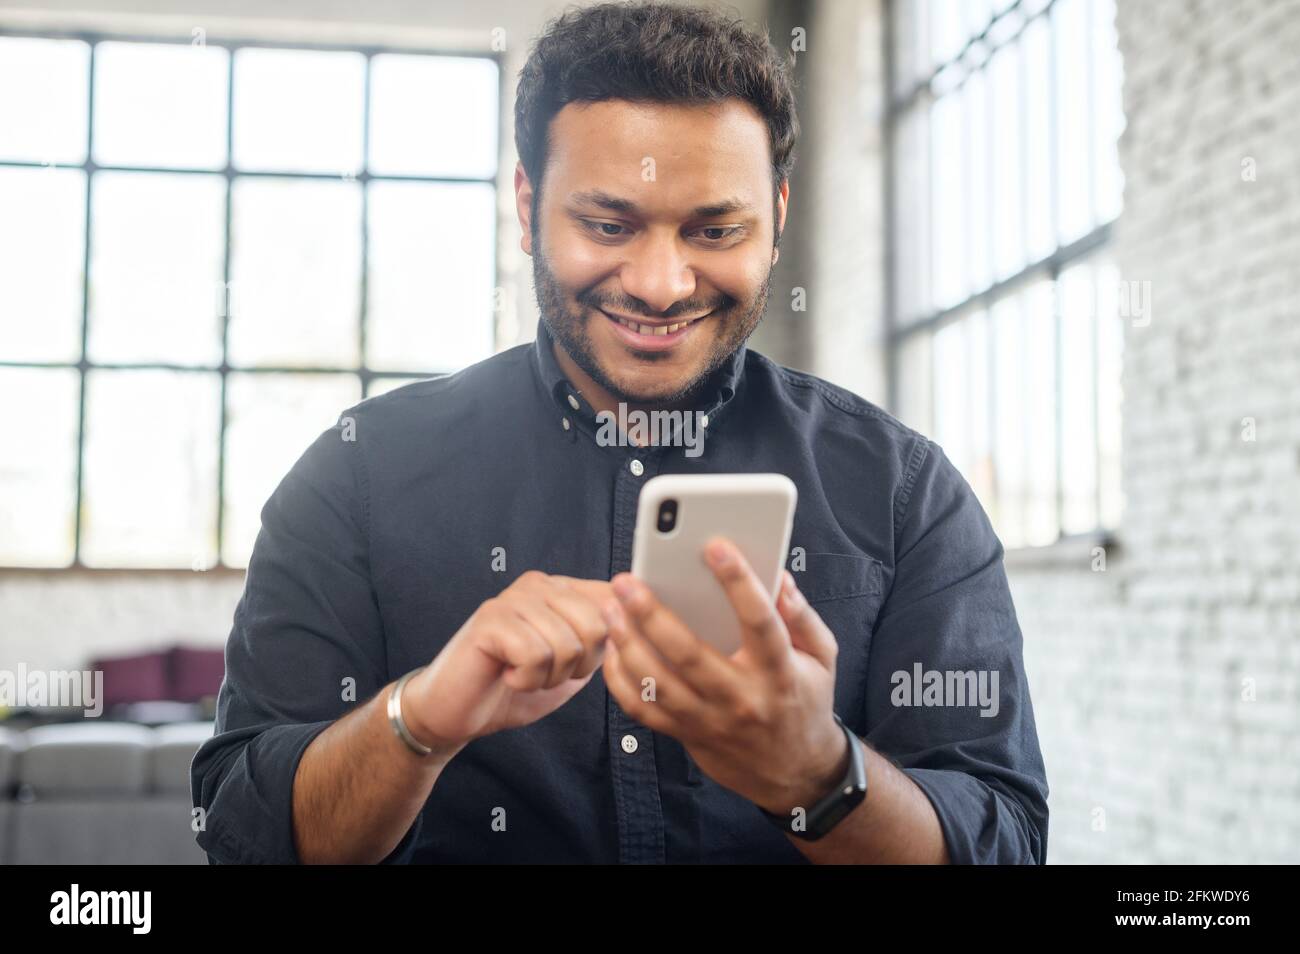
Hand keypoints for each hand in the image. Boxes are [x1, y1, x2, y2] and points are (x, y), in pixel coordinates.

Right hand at [402, 571, 613, 748]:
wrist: (457, 711)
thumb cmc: (514, 688)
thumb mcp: (573, 666)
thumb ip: (604, 642)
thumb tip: (640, 624)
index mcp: (562, 589)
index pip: (614, 601)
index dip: (609, 645)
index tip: (580, 666)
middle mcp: (539, 584)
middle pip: (598, 625)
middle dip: (577, 666)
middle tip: (544, 672)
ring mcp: (513, 598)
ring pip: (568, 644)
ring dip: (549, 676)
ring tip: (522, 673)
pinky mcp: (490, 619)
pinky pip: (536, 655)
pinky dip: (527, 679)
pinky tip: (506, 675)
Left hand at [600, 538, 848, 816]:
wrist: (794, 772)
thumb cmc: (804, 700)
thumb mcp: (821, 657)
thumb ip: (801, 615)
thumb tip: (779, 576)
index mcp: (779, 672)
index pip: (761, 622)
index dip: (739, 582)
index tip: (716, 546)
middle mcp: (742, 697)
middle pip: (689, 654)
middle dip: (652, 614)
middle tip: (627, 580)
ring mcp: (710, 721)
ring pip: (657, 684)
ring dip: (627, 643)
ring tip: (611, 607)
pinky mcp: (686, 735)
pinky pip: (642, 709)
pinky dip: (620, 679)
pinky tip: (614, 646)